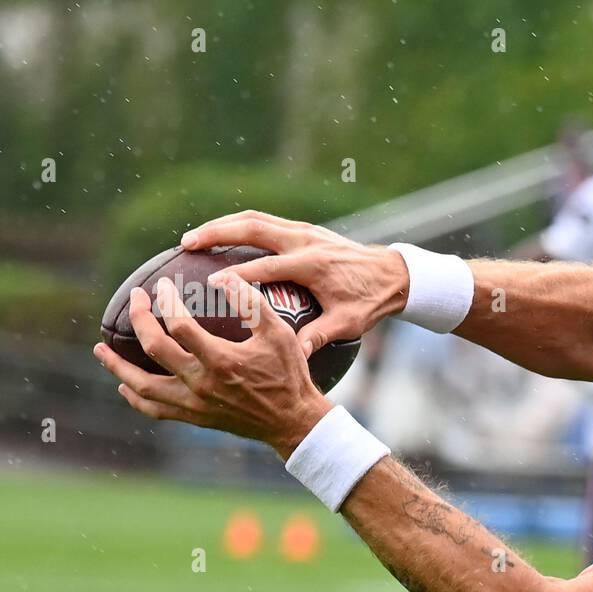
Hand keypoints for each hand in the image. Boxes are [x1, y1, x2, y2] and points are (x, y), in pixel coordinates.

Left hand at [92, 275, 333, 458]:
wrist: (293, 421)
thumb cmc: (289, 375)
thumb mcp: (280, 333)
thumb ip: (251, 303)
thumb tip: (223, 277)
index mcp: (221, 360)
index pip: (179, 325)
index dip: (167, 301)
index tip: (166, 285)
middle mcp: (201, 383)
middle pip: (155, 348)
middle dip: (140, 319)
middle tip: (136, 300)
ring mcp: (195, 403)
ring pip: (143, 386)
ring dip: (118, 368)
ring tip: (102, 351)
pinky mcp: (195, 417)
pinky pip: (155, 409)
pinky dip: (135, 398)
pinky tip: (125, 386)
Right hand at [180, 210, 410, 356]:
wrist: (394, 275)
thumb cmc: (370, 302)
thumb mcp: (347, 324)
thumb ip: (317, 337)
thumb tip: (291, 358)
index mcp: (313, 265)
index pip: (267, 267)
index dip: (238, 274)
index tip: (210, 283)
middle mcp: (306, 241)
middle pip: (253, 228)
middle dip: (217, 233)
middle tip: (186, 244)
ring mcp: (306, 231)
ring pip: (256, 219)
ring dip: (223, 225)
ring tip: (193, 237)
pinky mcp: (306, 229)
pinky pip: (266, 221)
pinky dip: (240, 225)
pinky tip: (220, 236)